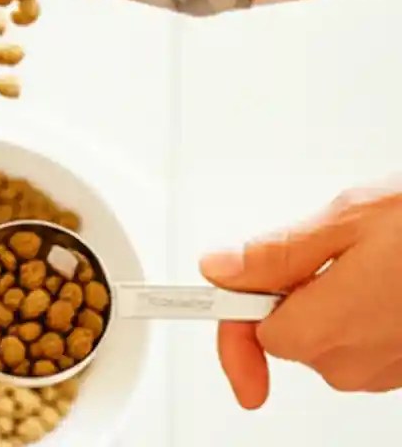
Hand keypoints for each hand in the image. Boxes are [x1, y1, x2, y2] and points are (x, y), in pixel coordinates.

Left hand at [199, 181, 401, 408]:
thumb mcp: (345, 222)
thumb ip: (274, 254)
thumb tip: (219, 268)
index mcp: (324, 329)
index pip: (251, 333)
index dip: (232, 307)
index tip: (210, 295)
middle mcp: (353, 363)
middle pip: (289, 333)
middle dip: (295, 291)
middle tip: (332, 247)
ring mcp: (387, 371)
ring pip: (329, 335)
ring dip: (335, 297)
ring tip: (377, 257)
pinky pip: (367, 339)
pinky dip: (369, 307)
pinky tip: (394, 275)